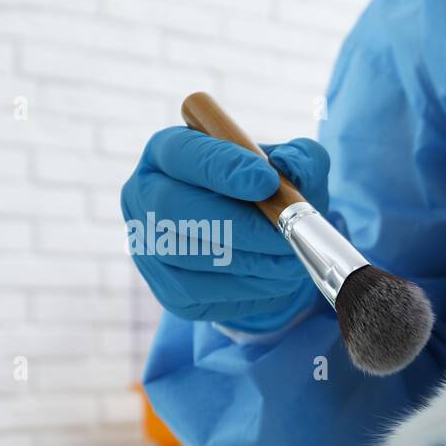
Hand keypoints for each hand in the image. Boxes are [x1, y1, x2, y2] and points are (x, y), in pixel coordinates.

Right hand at [120, 127, 329, 330]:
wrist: (262, 247)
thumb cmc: (269, 196)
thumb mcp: (291, 167)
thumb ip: (300, 157)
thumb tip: (292, 167)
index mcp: (168, 153)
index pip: (182, 153)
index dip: (222, 168)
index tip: (266, 182)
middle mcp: (145, 197)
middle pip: (173, 208)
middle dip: (239, 224)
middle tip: (285, 232)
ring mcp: (149, 247)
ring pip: (190, 255)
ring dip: (251, 259)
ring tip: (290, 256)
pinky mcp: (169, 290)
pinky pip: (204, 292)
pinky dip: (248, 286)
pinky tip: (275, 276)